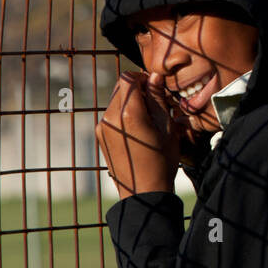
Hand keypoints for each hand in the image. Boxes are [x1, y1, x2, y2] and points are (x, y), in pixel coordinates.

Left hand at [96, 71, 184, 198]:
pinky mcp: (100, 135)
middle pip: (121, 88)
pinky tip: (137, 130)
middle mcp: (110, 117)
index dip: (142, 78)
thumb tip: (154, 76)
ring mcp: (102, 127)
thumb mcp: (167, 127)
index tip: (155, 87)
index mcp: (129, 113)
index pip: (128, 78)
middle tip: (154, 103)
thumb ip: (159, 98)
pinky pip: (112, 115)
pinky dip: (123, 114)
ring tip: (148, 119)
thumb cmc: (161, 160)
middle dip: (137, 90)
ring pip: (115, 100)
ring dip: (130, 102)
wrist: (143, 191)